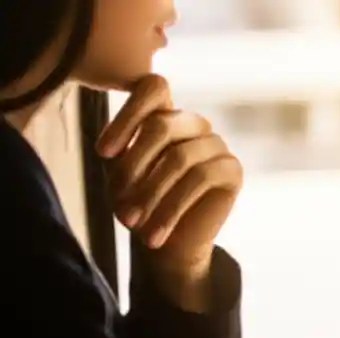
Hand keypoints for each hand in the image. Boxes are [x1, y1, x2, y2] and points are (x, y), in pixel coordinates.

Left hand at [97, 74, 243, 311]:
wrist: (169, 245)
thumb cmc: (140, 205)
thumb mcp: (120, 176)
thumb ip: (120, 152)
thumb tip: (114, 149)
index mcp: (164, 114)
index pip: (153, 88)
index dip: (127, 114)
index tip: (102, 153)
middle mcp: (193, 123)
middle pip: (162, 124)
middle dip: (135, 164)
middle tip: (117, 203)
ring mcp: (216, 144)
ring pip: (180, 157)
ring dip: (151, 194)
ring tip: (132, 224)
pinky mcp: (233, 169)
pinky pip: (202, 177)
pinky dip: (173, 207)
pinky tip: (157, 233)